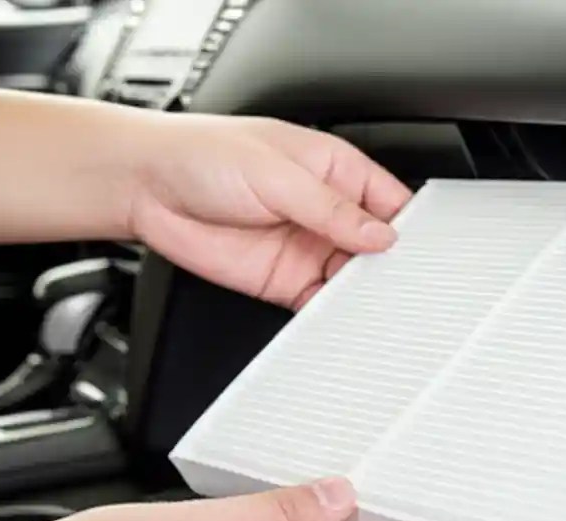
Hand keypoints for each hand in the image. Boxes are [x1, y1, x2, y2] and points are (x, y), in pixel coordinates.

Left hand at [127, 114, 411, 308]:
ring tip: (376, 307)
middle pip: (376, 246)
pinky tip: (343, 320)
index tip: (421, 251)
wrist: (144, 185)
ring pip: (351, 278)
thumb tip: (380, 234)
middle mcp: (325, 211)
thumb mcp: (276, 173)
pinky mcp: (283, 280)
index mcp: (335, 171)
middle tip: (404, 286)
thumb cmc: (202, 154)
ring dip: (364, 294)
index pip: (389, 202)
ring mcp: (306, 247)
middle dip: (389, 266)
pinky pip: (318, 303)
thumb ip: (330, 209)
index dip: (408, 226)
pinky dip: (333, 315)